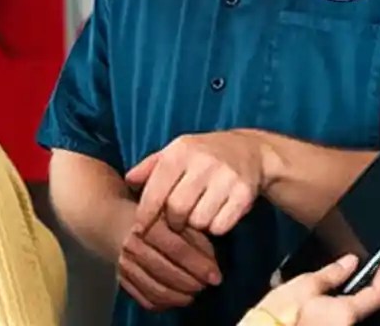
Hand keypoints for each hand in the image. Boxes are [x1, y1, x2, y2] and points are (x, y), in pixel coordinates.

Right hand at [118, 213, 221, 311]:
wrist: (120, 224)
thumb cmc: (158, 219)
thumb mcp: (178, 216)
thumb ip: (196, 236)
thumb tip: (211, 263)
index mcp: (149, 224)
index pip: (177, 248)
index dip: (199, 265)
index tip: (216, 275)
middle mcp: (132, 245)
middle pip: (166, 272)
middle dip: (191, 283)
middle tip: (207, 285)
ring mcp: (125, 265)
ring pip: (156, 290)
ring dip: (181, 296)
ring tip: (195, 291)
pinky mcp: (122, 280)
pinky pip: (147, 300)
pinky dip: (167, 303)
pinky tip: (180, 297)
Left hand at [126, 131, 265, 235]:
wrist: (251, 150)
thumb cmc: (204, 154)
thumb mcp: (177, 152)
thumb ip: (150, 167)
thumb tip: (128, 181)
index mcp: (181, 151)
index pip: (156, 190)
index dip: (146, 213)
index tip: (140, 228)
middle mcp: (203, 162)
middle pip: (177, 210)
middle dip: (173, 221)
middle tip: (177, 220)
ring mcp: (226, 177)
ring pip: (199, 221)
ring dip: (196, 225)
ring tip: (199, 212)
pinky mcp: (244, 193)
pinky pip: (220, 226)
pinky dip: (216, 227)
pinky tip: (217, 213)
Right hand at [249, 254, 379, 325]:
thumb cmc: (282, 314)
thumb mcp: (305, 285)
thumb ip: (332, 273)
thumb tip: (351, 262)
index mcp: (346, 313)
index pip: (378, 294)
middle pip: (364, 305)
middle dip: (363, 285)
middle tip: (359, 266)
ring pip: (350, 312)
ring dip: (348, 296)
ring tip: (337, 278)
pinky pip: (338, 318)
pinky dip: (336, 306)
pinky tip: (323, 297)